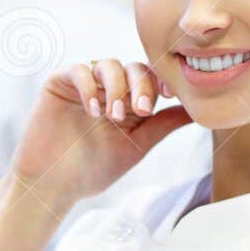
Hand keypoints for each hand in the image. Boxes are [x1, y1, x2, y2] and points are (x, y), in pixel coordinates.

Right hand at [10, 58, 190, 210]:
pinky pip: (78, 70)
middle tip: (140, 110)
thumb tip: (196, 110)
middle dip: (140, 85)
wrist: (53, 185)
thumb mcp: (136, 146)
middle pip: (132, 67)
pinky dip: (89, 86)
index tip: (169, 95)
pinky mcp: (58, 84)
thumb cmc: (93, 170)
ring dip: (116, 87)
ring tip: (114, 116)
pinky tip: (93, 109)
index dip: (161, 81)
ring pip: (107, 64)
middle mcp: (105, 89)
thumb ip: (163, 125)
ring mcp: (82, 85)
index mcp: (126, 101)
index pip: (149, 78)